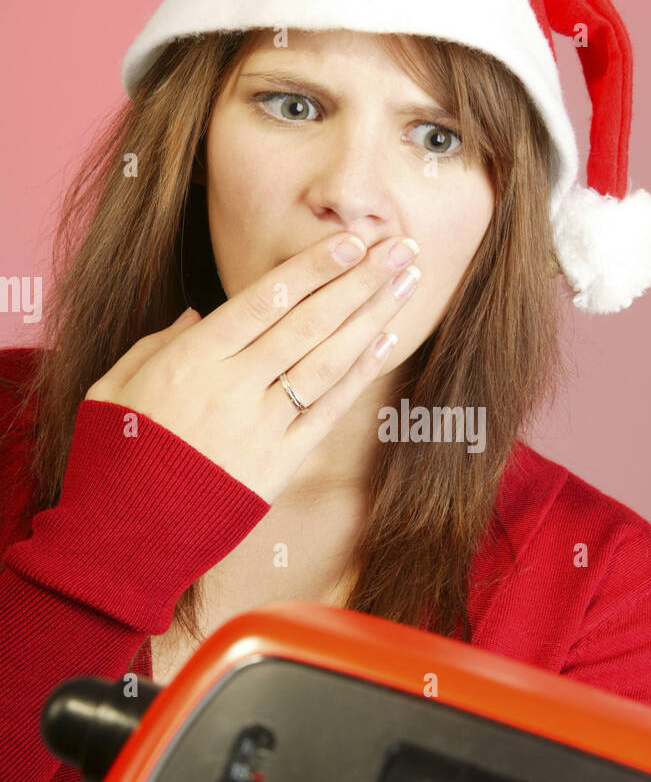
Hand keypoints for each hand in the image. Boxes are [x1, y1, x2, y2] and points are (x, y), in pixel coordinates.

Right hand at [84, 232, 420, 502]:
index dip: (313, 268)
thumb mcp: (114, 387)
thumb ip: (158, 343)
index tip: (351, 241)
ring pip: (327, 362)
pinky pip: (327, 412)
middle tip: (401, 248)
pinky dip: (358, 375)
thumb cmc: (112, 458)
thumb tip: (198, 313)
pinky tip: (385, 344)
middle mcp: (234, 387)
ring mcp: (261, 427)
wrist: (124, 539)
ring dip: (372, 319)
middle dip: (360, 281)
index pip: (265, 300)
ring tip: (407, 284)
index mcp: (192, 360)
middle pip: (309, 324)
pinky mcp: (279, 464)